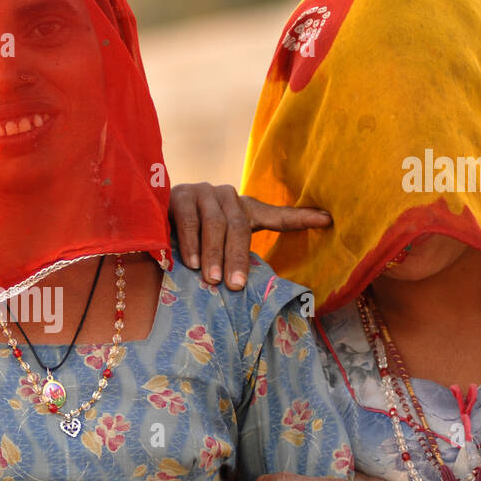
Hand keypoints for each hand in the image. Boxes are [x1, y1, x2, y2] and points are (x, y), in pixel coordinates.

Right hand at [169, 181, 330, 288]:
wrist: (151, 215)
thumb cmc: (192, 238)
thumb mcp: (218, 246)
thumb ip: (237, 257)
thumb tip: (249, 287)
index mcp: (243, 209)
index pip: (276, 215)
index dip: (301, 217)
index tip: (328, 220)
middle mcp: (225, 196)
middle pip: (238, 226)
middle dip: (237, 258)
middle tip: (236, 286)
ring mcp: (202, 193)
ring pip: (214, 224)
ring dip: (213, 254)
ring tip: (213, 280)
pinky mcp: (178, 195)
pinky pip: (188, 220)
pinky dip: (190, 243)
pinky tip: (190, 263)